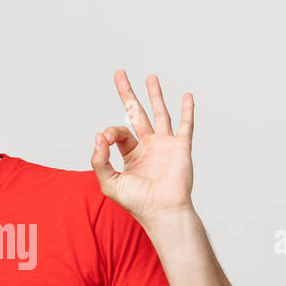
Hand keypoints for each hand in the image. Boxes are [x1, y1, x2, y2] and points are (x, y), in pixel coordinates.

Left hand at [90, 70, 194, 225]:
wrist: (163, 212)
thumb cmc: (138, 202)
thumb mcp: (110, 183)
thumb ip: (100, 160)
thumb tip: (98, 135)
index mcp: (132, 154)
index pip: (118, 132)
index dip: (110, 132)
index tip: (106, 140)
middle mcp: (148, 146)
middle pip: (137, 113)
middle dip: (128, 93)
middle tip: (119, 73)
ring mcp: (165, 145)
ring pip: (160, 113)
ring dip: (154, 95)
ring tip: (150, 77)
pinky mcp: (180, 147)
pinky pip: (185, 125)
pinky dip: (187, 110)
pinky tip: (186, 96)